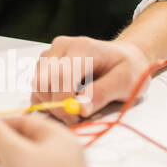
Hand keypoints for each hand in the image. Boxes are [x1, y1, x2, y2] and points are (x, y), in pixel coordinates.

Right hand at [31, 36, 152, 122]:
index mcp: (82, 48)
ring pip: (37, 86)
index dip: (62, 101)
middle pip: (43, 81)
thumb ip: (102, 94)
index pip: (61, 75)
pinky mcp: (45, 64)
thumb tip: (79, 109)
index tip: (74, 118)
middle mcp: (61, 47)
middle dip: (55, 105)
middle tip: (74, 118)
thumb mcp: (126, 82)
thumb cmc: (129, 68)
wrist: (125, 57)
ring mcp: (51, 54)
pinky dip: (47, 101)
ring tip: (73, 110)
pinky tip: (65, 103)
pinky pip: (37, 87)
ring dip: (50, 104)